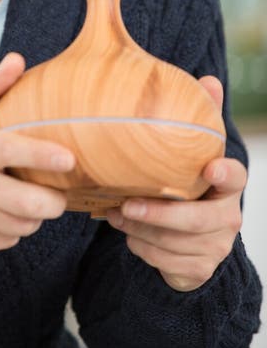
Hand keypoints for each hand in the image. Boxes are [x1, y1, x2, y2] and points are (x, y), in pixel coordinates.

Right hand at [0, 52, 74, 256]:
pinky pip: (7, 241)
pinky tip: (6, 214)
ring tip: (30, 200)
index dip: (44, 156)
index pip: (12, 152)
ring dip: (34, 215)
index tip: (69, 158)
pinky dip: (13, 229)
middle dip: (54, 200)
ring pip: (23, 226)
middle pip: (28, 202)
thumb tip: (18, 60)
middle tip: (59, 192)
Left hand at [106, 75, 244, 290]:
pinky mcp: (198, 268)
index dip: (224, 174)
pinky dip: (140, 247)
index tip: (211, 169)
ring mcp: (215, 246)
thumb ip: (200, 117)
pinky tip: (125, 231)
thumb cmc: (187, 184)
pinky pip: (164, 260)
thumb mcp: (191, 152)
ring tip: (113, 213)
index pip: (235, 177)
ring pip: (175, 242)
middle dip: (161, 213)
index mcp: (228, 184)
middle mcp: (228, 216)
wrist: (190, 237)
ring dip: (139, 229)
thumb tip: (210, 79)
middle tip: (127, 204)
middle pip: (198, 219)